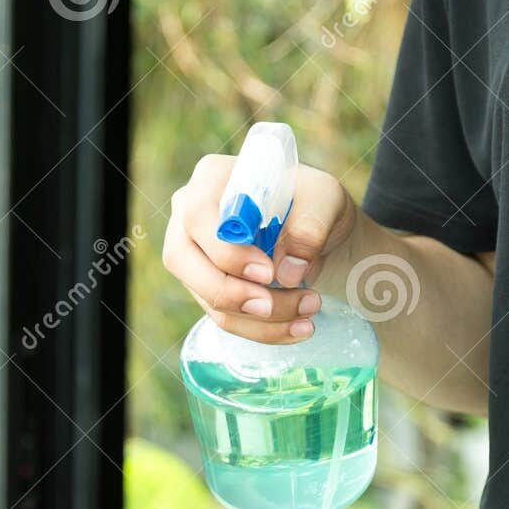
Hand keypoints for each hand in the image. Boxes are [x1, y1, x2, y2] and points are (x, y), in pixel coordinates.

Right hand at [163, 153, 355, 343]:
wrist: (317, 232)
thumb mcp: (326, 200)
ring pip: (207, 297)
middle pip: (183, 261)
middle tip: (284, 305)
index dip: (227, 251)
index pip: (199, 217)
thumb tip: (288, 271)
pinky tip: (298, 328)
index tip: (269, 274)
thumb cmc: (312, 204)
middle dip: (234, 294)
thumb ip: (310, 227)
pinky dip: (262, 330)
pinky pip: (224, 318)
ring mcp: (192, 255)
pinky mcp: (205, 288)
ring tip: (310, 311)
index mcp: (211, 179)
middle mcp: (188, 215)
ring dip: (260, 318)